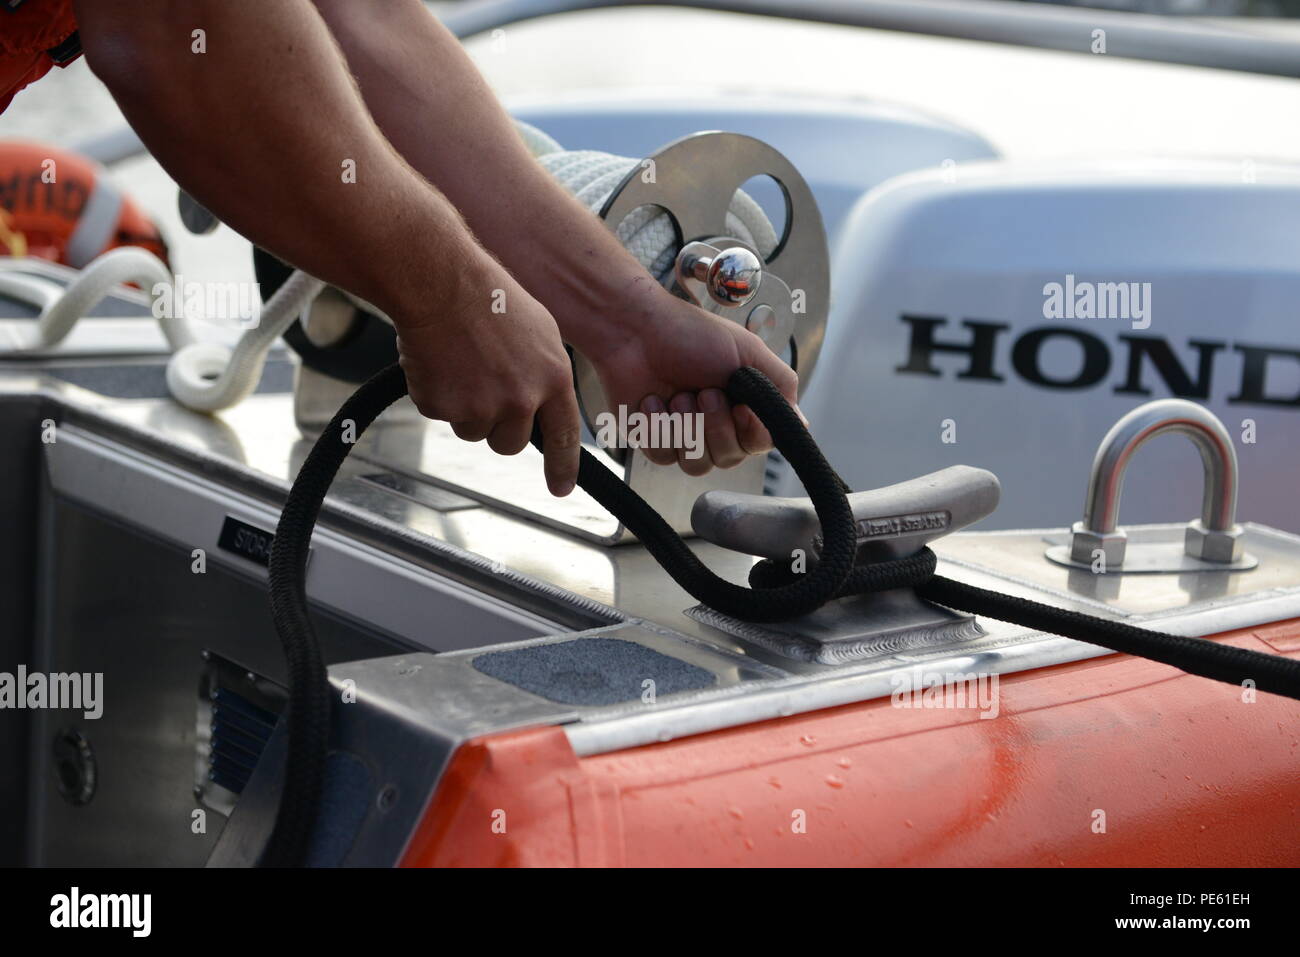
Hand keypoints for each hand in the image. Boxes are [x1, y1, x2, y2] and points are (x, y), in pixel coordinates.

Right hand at [390, 258, 581, 495]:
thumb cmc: (489, 296)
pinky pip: (441, 415)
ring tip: (462, 363)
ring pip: (474, 432)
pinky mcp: (444, 408)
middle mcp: (522, 400)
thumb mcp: (539, 332)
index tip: (560, 488)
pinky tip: (439, 359)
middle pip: (510, 443)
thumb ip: (545, 375)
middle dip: (497, 425)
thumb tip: (543, 407)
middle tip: (483, 385)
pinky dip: (436, 393)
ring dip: (465, 408)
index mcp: (553, 378)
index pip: (564, 436)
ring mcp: (481, 407)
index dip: (562, 466)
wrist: (440, 280)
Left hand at [586, 287, 800, 475]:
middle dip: (715, 426)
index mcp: (743, 403)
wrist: (635, 330)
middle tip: (703, 392)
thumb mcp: (748, 351)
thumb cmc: (688, 332)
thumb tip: (800, 423)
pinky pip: (664, 456)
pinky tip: (653, 401)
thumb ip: (780, 386)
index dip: (752, 432)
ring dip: (687, 428)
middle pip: (729, 458)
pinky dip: (659, 428)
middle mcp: (716, 423)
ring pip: (697, 464)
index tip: (741, 408)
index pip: (761, 443)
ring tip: (677, 395)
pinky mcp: (654, 438)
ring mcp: (684, 433)